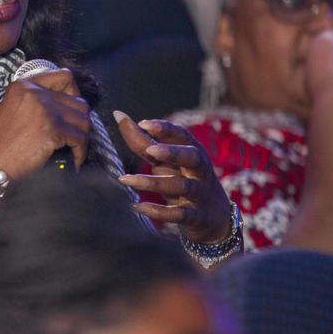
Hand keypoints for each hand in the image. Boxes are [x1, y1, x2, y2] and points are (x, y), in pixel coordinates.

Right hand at [0, 69, 90, 177]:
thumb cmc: (1, 144)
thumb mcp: (13, 109)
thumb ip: (36, 101)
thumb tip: (70, 107)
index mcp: (23, 84)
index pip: (65, 76)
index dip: (75, 94)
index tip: (72, 110)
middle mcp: (34, 92)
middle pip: (79, 102)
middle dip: (79, 122)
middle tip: (74, 137)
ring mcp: (44, 110)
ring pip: (84, 121)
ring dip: (82, 138)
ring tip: (74, 150)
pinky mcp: (52, 129)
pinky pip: (81, 139)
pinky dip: (80, 152)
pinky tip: (73, 160)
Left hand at [115, 112, 231, 243]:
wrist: (214, 218)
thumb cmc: (183, 179)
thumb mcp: (166, 161)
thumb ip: (142, 141)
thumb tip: (118, 115)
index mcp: (193, 152)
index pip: (183, 135)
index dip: (165, 129)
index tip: (144, 123)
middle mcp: (200, 171)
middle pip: (192, 157)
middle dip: (173, 152)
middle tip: (150, 150)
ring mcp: (200, 194)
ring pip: (182, 186)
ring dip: (154, 183)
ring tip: (125, 179)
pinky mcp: (196, 217)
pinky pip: (180, 214)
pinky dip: (159, 212)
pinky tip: (137, 207)